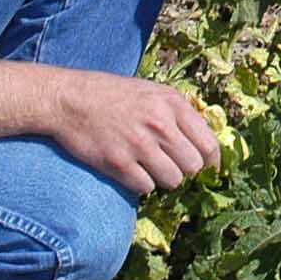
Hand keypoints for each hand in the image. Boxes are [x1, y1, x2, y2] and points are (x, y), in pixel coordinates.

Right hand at [44, 71, 221, 193]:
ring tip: (149, 166)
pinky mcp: (118, 163)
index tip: (207, 169)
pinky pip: (146, 187)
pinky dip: (141, 184)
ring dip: (163, 179)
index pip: (209, 145)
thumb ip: (179, 114)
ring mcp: (139, 145)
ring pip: (173, 181)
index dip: (211, 162)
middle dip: (185, 171)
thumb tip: (205, 144)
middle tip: (170, 165)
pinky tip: (131, 170)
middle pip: (193, 167)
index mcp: (173, 104)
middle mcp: (160, 124)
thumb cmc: (112, 95)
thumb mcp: (153, 91)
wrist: (69, 99)